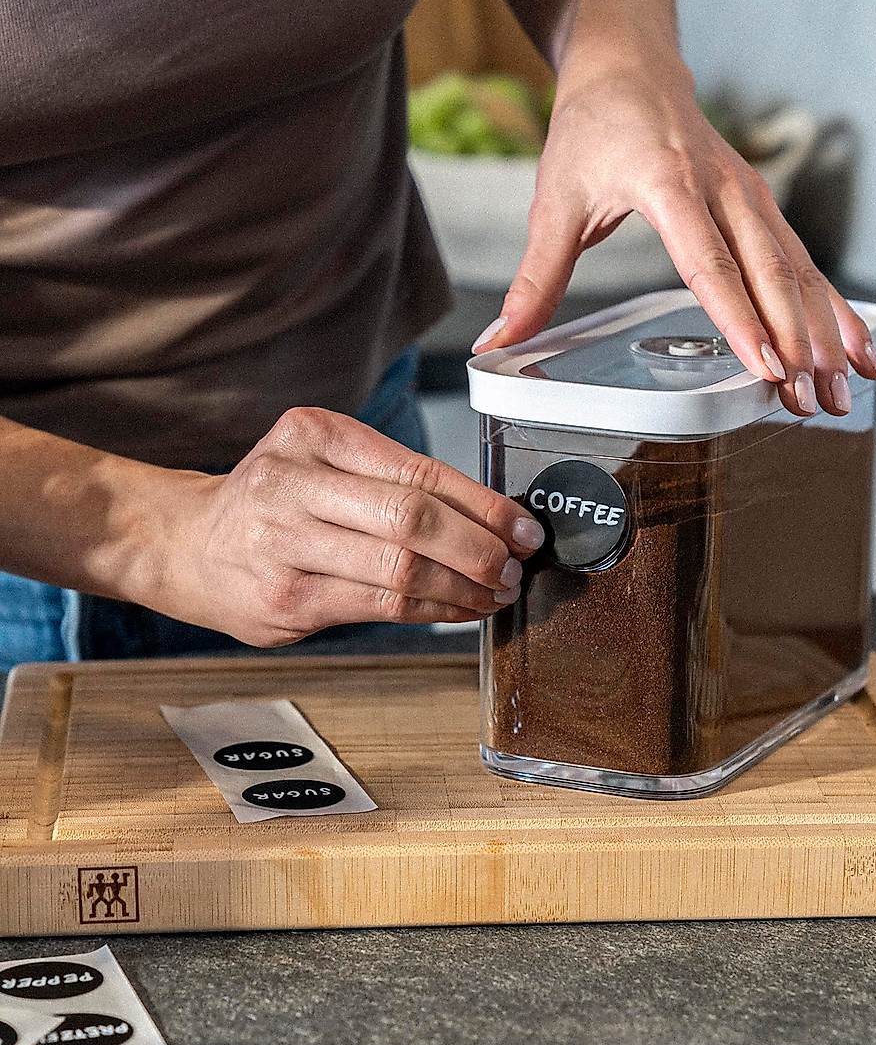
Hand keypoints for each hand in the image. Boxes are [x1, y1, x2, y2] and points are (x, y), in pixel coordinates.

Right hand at [152, 408, 543, 645]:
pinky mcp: (285, 599)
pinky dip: (432, 610)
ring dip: (463, 586)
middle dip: (480, 547)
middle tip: (514, 565)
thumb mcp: (320, 462)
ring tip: (494, 591)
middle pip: (413, 518)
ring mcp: (283, 544)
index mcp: (312, 434)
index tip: (523, 527)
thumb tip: (488, 518)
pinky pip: (380, 607)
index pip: (419, 471)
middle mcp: (292, 483)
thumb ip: (390, 480)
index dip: (484, 505)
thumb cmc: (271, 503)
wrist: (183, 544)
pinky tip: (458, 609)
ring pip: (400, 568)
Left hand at [472, 58, 875, 416]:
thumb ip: (535, 278)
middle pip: (769, 274)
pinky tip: (857, 349)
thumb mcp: (555, 201)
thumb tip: (497, 342)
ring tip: (842, 390)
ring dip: (826, 334)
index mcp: (668, 183)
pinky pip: (807, 264)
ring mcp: (752, 198)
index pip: (710, 263)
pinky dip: (837, 309)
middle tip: (809, 398)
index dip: (741, 318)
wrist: (632, 66)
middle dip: (796, 342)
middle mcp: (724, 189)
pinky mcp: (766, 208)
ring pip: (800, 271)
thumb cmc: (594, 129)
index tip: (766, 365)